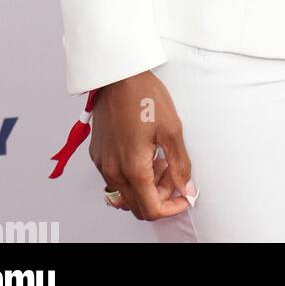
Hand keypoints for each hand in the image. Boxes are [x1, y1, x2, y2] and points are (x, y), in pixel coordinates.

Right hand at [89, 70, 195, 219]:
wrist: (117, 76)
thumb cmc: (143, 96)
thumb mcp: (172, 129)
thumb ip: (180, 164)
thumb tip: (186, 188)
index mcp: (133, 168)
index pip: (151, 209)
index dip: (172, 208)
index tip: (184, 196)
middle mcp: (113, 172)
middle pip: (138, 205)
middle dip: (160, 195)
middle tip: (173, 172)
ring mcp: (103, 164)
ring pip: (127, 193)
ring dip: (147, 185)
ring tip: (161, 158)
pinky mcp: (97, 155)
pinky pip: (115, 178)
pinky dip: (133, 174)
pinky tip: (145, 151)